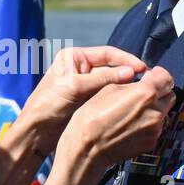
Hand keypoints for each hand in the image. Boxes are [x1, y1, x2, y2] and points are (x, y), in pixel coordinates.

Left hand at [20, 46, 146, 151]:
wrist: (36, 131)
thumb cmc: (49, 104)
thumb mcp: (75, 87)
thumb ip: (103, 79)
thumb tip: (131, 73)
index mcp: (75, 57)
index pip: (108, 53)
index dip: (126, 60)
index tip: (143, 68)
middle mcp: (81, 68)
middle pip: (112, 67)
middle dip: (128, 74)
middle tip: (147, 81)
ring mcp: (85, 85)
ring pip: (112, 83)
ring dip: (125, 87)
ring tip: (141, 92)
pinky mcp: (88, 100)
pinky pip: (107, 95)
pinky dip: (118, 97)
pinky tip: (129, 101)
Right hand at [62, 66, 175, 167]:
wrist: (88, 148)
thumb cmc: (93, 117)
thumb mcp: (110, 89)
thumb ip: (132, 83)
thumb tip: (144, 82)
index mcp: (146, 93)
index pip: (167, 78)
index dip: (159, 75)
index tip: (153, 75)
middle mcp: (155, 111)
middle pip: (170, 95)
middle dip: (160, 91)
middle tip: (144, 92)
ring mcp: (155, 129)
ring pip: (163, 113)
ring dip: (154, 108)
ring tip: (134, 111)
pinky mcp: (152, 142)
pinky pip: (156, 128)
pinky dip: (148, 124)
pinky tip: (132, 124)